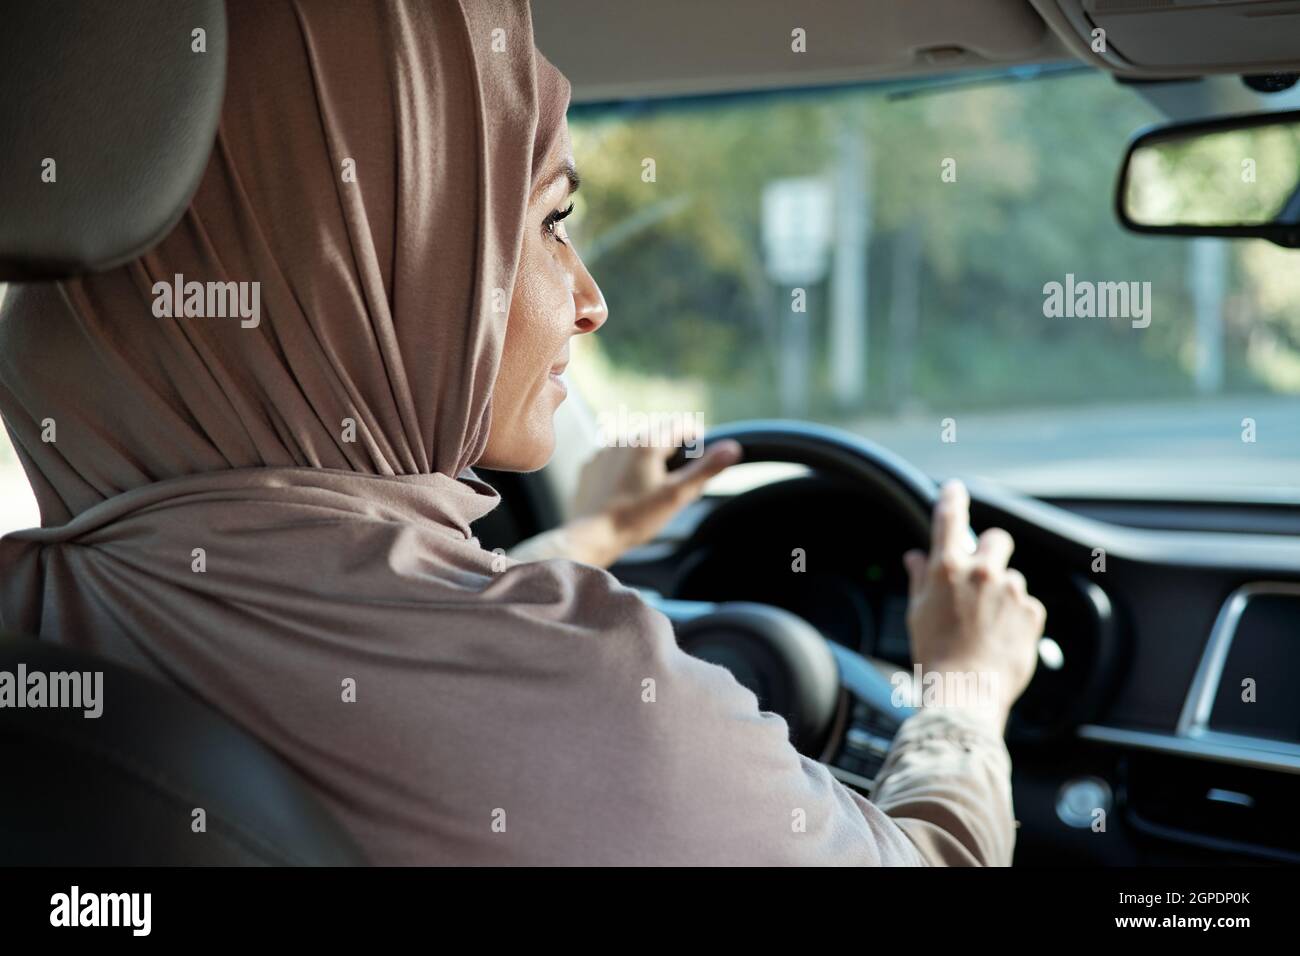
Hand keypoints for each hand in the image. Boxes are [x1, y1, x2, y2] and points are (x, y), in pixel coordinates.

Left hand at [561, 435, 742, 567]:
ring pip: (636, 447)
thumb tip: (733, 447)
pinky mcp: (590, 466)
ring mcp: (603, 452)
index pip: (682, 424)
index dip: (697, 440)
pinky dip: (625, 470)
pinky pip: (615, 459)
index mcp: (647, 442)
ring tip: (651, 490)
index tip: (701, 461)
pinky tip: (628, 493)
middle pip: (659, 435)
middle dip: (673, 453)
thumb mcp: (677, 495)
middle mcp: (623, 439)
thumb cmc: (635, 517)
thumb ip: (705, 470)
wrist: (591, 536)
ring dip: (649, 460)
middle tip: (678, 483)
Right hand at [901, 480, 1044, 732]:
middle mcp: (982, 573)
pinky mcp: (1032, 613)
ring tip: (986, 624)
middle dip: (990, 550)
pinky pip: (1025, 605)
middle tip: (981, 571)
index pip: (949, 518)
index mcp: (948, 569)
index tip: (953, 490)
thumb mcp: (917, 612)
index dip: (951, 498)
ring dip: (1001, 591)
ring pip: (1011, 577)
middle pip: (996, 540)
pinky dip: (1015, 616)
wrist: (966, 691)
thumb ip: (920, 578)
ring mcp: (1011, 592)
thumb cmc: (935, 653)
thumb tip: (915, 558)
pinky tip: (1000, 637)